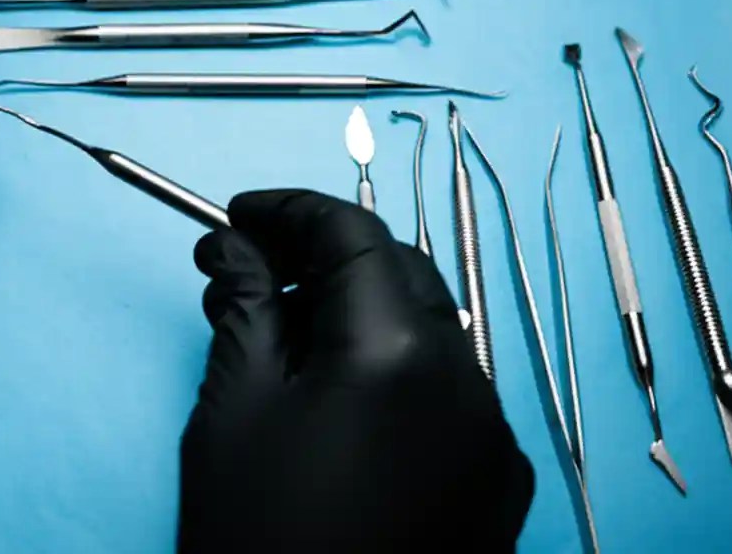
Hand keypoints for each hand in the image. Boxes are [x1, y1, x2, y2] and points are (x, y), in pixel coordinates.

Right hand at [182, 190, 532, 551]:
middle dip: (319, 259)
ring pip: (427, 332)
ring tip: (276, 337)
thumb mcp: (233, 413)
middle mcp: (469, 384)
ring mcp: (493, 439)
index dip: (289, 210)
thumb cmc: (258, 540)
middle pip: (399, 273)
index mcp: (400, 355)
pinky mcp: (497, 485)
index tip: (236, 215)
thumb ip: (245, 308)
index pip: (354, 234)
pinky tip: (333, 397)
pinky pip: (447, 394)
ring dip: (355, 314)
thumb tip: (239, 248)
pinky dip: (392, 371)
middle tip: (243, 272)